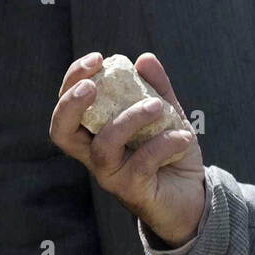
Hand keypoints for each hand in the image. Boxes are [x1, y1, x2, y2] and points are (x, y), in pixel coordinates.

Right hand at [50, 52, 204, 246]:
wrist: (193, 195)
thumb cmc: (170, 152)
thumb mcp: (165, 114)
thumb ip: (155, 87)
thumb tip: (144, 59)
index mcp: (95, 133)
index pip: (66, 106)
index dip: (72, 81)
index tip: (97, 59)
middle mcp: (94, 155)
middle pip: (61, 132)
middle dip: (70, 103)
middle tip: (93, 85)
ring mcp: (111, 176)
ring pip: (104, 147)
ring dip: (128, 119)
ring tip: (156, 106)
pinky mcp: (133, 192)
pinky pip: (142, 164)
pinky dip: (163, 143)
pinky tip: (184, 137)